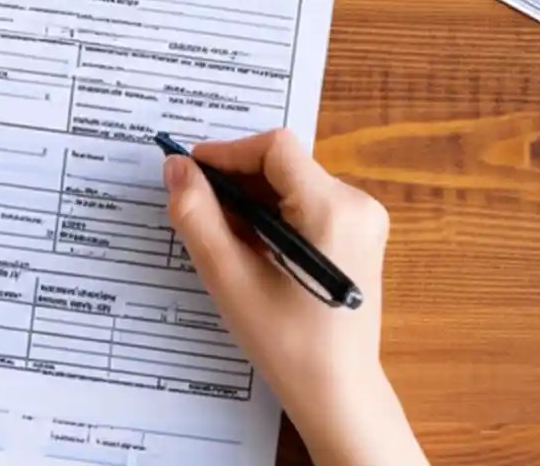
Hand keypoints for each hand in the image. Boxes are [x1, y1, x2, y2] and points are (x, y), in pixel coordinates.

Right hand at [164, 130, 425, 465]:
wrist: (337, 391)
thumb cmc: (285, 342)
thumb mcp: (229, 277)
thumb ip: (197, 214)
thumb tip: (176, 166)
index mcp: (332, 208)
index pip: (273, 147)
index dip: (226, 153)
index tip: (189, 175)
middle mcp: (357, 203)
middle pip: (283, 165)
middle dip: (236, 181)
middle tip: (199, 214)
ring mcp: (363, 219)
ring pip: (292, 183)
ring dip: (252, 200)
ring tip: (225, 239)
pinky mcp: (359, 234)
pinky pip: (307, 203)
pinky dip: (273, 215)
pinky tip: (252, 249)